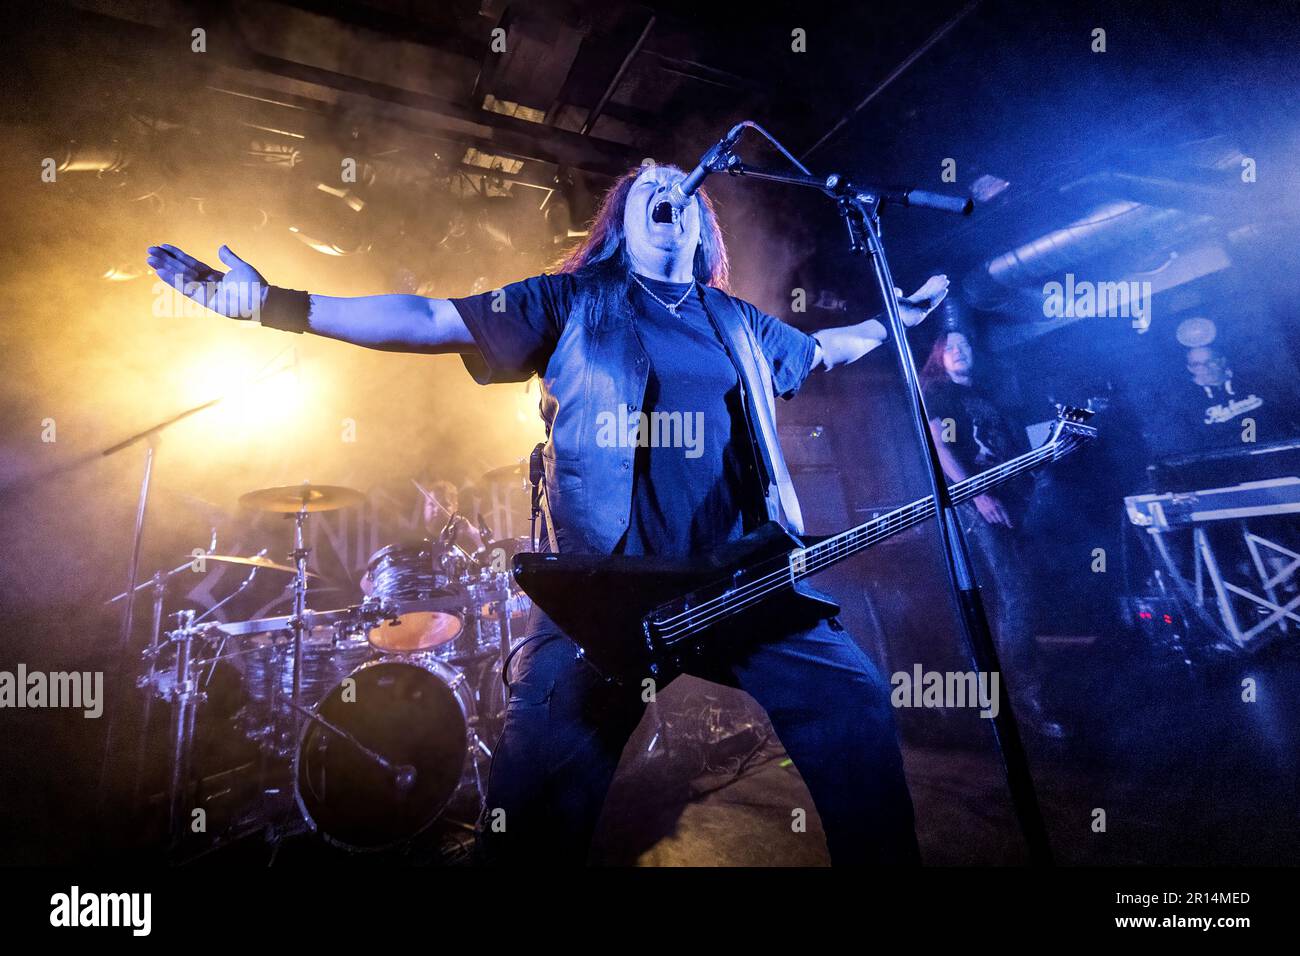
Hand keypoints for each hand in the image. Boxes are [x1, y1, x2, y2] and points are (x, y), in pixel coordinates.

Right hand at [146, 243, 267, 319]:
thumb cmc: (255, 284)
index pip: (191, 263)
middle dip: (166, 261)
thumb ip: (229, 258)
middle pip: (182, 270)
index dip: (177, 255)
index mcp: (214, 276)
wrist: (262, 299)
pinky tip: (161, 272)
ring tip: (150, 260)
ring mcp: (205, 293)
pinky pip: (187, 289)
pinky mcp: (205, 300)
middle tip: (149, 251)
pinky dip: (174, 281)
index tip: (163, 247)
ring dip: (165, 269)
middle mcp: (207, 284)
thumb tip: (221, 246)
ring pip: (181, 278)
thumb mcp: (240, 267)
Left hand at [895, 274, 948, 327]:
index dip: (931, 284)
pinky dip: (939, 297)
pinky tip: (945, 290)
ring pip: (933, 297)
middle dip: (938, 285)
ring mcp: (922, 309)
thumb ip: (896, 294)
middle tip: (945, 277)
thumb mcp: (895, 300)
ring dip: (940, 289)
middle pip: (931, 293)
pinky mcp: (924, 312)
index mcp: (913, 301)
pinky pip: (933, 303)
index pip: (925, 291)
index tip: (937, 277)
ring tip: (946, 281)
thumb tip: (898, 290)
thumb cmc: (891, 313)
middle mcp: (919, 305)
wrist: (890, 320)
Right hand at [974, 494, 1012, 527]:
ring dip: (997, 520)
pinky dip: (991, 521)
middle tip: (1003, 522)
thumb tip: (1004, 515)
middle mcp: (994, 509)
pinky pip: (988, 519)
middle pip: (1000, 519)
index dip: (1008, 522)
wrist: (980, 492)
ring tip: (997, 520)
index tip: (1011, 526)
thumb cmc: (990, 494)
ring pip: (994, 520)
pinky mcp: (983, 512)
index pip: (1005, 516)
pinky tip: (992, 521)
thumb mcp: (998, 499)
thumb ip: (1002, 507)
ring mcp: (988, 511)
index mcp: (1000, 505)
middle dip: (1002, 521)